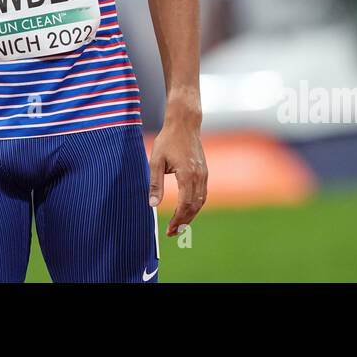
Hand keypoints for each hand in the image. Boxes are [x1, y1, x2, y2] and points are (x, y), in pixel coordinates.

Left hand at [148, 121, 207, 237]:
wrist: (184, 123)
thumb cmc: (168, 140)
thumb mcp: (156, 161)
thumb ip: (155, 183)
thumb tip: (152, 204)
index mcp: (187, 175)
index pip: (185, 205)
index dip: (177, 220)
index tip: (169, 230)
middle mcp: (199, 177)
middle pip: (194, 207)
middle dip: (184, 222)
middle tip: (172, 232)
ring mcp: (204, 174)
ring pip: (201, 201)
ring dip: (190, 215)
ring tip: (179, 224)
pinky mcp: (204, 171)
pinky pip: (203, 193)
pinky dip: (196, 205)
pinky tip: (187, 209)